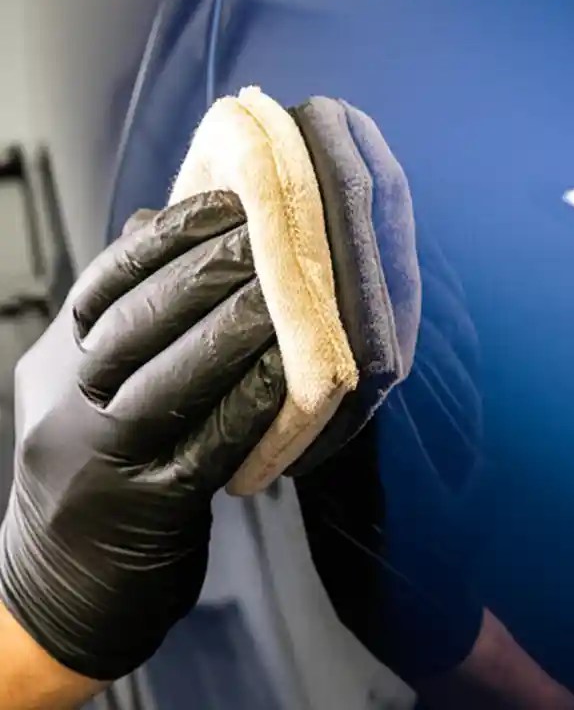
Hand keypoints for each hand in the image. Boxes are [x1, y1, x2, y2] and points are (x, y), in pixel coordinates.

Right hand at [0, 192, 286, 680]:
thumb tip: (159, 223)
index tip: (226, 206)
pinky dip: (250, 404)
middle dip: (205, 272)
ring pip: (167, 378)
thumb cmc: (94, 477)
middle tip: (266, 237)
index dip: (166, 240)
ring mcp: (101, 459)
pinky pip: (206, 445)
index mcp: (56, 364)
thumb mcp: (86, 388)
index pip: (103, 283)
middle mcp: (67, 404)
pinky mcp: (146, 508)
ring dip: (233, 330)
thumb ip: (121, 316)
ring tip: (285, 294)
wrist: (58, 593)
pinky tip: (291, 374)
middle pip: (134, 322)